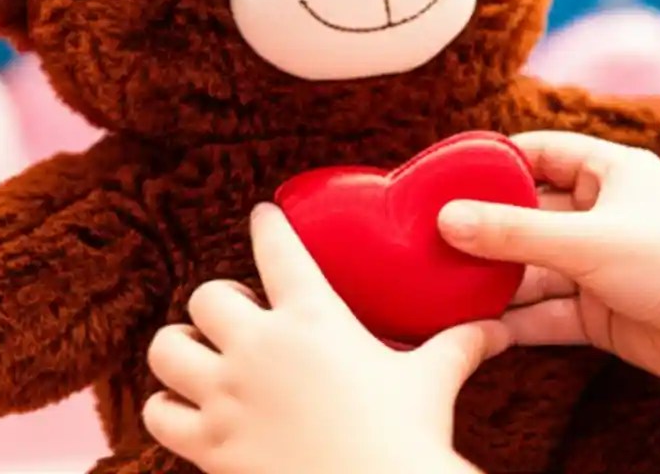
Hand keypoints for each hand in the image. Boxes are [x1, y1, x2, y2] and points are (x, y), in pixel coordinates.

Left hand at [143, 203, 500, 473]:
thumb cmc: (406, 438)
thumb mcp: (433, 381)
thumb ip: (459, 346)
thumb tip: (499, 329)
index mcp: (314, 318)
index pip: (276, 248)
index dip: (267, 224)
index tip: (263, 215)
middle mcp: (259, 347)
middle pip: (205, 297)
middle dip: (218, 304)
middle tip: (238, 316)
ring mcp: (227, 397)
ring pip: (167, 350)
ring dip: (179, 350)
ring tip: (197, 356)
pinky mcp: (209, 444)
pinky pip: (160, 414)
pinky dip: (167, 408)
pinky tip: (184, 407)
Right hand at [438, 130, 659, 390]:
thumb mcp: (585, 240)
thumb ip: (512, 232)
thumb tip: (445, 219)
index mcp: (609, 172)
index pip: (538, 152)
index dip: (492, 161)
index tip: (443, 175)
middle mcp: (601, 213)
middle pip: (527, 213)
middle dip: (482, 229)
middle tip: (427, 238)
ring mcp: (599, 265)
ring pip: (531, 266)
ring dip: (493, 278)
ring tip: (438, 286)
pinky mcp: (599, 311)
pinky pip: (545, 311)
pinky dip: (514, 320)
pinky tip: (473, 326)